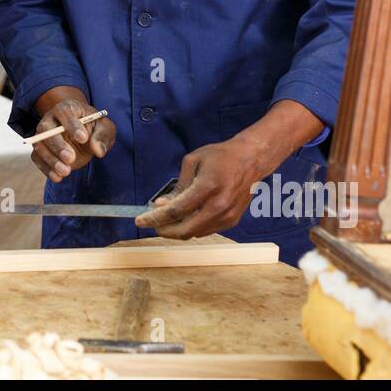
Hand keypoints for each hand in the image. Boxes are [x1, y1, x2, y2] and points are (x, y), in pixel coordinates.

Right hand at [30, 86, 115, 183]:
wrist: (84, 137)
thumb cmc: (94, 128)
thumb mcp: (105, 128)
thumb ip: (103, 136)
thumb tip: (98, 150)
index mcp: (67, 108)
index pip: (65, 112)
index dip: (72, 125)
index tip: (83, 139)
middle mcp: (51, 119)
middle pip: (46, 128)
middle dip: (58, 145)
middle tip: (71, 158)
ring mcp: (42, 135)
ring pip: (39, 145)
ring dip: (51, 160)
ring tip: (66, 171)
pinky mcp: (41, 150)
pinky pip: (37, 158)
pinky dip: (46, 169)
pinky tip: (58, 177)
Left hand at [134, 134, 272, 238]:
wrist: (250, 160)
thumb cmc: (221, 156)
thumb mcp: (193, 162)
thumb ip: (178, 186)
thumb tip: (162, 204)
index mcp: (207, 187)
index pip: (175, 210)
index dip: (155, 218)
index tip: (140, 221)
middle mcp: (218, 205)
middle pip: (185, 230)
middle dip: (165, 230)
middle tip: (153, 224)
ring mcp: (227, 216)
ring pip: (195, 233)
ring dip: (178, 230)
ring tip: (168, 219)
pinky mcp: (232, 221)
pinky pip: (206, 230)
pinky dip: (192, 227)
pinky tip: (185, 218)